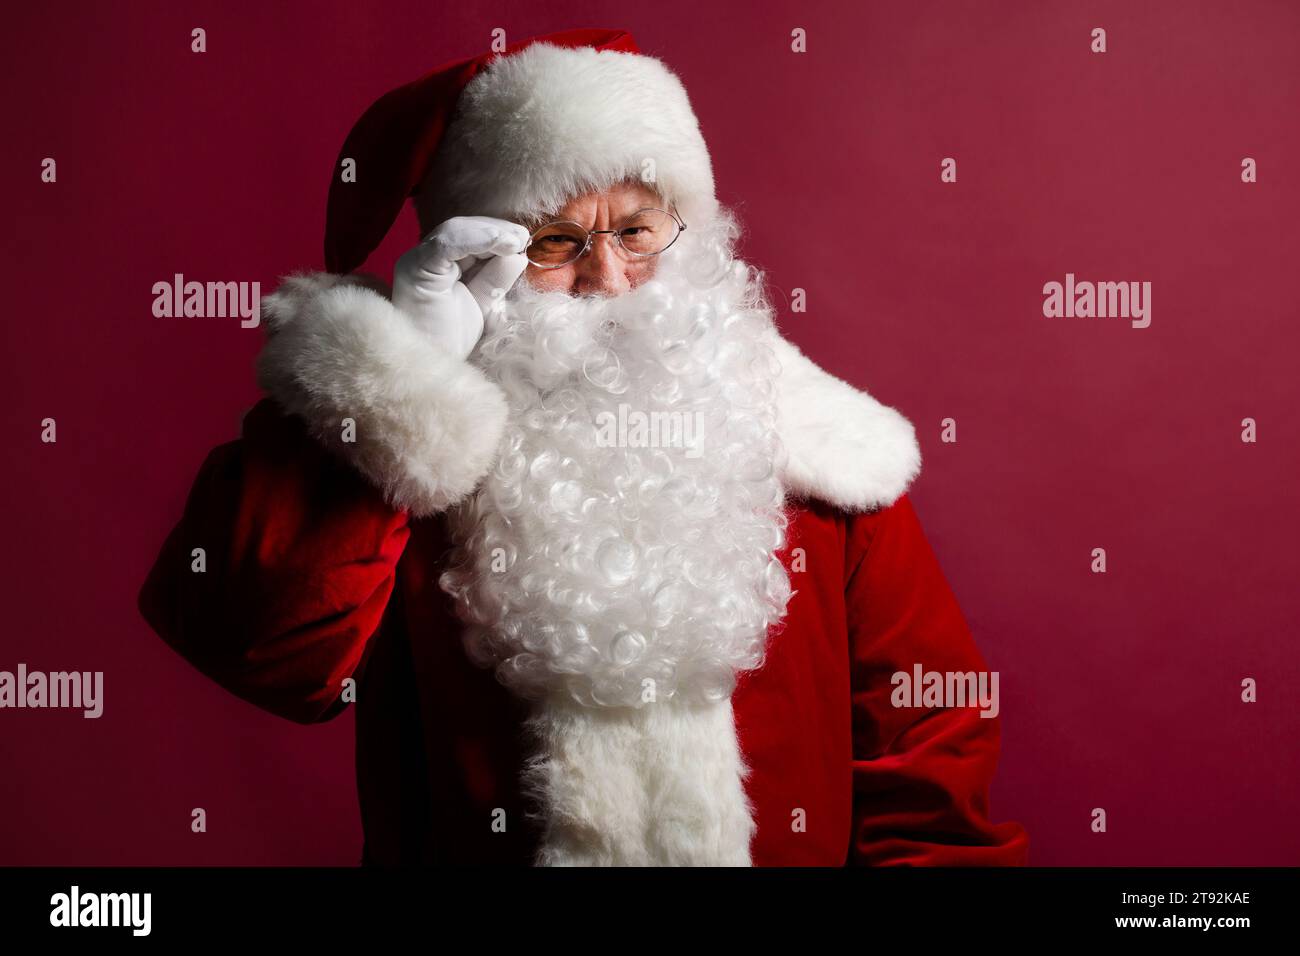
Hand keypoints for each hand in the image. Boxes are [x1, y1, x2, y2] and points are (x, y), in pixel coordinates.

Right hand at [391, 216, 530, 359]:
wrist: (430, 371)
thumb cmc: (451, 342)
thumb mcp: (482, 305)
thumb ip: (495, 279)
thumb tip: (518, 254)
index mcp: (436, 265)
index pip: (468, 237)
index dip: (497, 234)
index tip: (523, 240)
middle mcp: (422, 258)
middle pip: (462, 229)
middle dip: (496, 231)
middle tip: (522, 238)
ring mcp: (415, 262)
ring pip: (455, 230)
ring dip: (490, 233)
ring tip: (515, 242)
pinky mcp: (415, 268)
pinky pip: (447, 244)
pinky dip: (476, 239)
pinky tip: (500, 242)